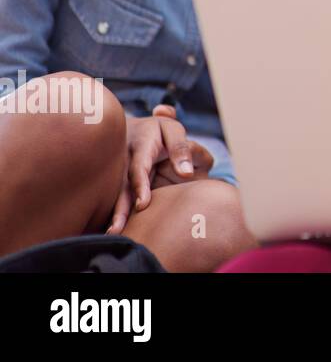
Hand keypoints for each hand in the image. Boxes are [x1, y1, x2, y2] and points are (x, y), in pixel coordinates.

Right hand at [106, 104, 213, 233]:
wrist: (130, 129)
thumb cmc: (158, 131)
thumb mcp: (171, 129)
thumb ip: (181, 148)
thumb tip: (186, 173)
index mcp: (140, 147)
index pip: (138, 168)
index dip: (139, 185)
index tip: (142, 204)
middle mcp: (124, 162)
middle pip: (121, 187)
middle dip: (119, 209)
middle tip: (116, 230)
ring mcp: (118, 174)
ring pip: (115, 196)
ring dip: (113, 215)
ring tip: (112, 234)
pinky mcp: (118, 184)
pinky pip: (115, 198)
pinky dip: (112, 213)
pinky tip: (112, 230)